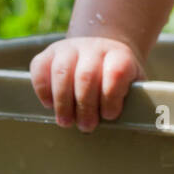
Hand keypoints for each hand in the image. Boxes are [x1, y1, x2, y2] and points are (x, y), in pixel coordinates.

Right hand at [29, 36, 144, 131]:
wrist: (103, 51)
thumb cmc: (119, 79)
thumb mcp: (133, 86)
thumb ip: (133, 101)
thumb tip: (133, 121)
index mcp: (119, 56)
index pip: (115, 72)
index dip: (111, 96)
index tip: (109, 115)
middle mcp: (94, 47)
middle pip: (86, 75)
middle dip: (85, 106)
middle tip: (86, 126)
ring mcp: (69, 48)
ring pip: (61, 72)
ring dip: (62, 102)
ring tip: (66, 121)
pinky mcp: (49, 53)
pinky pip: (39, 68)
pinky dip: (42, 89)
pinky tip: (49, 104)